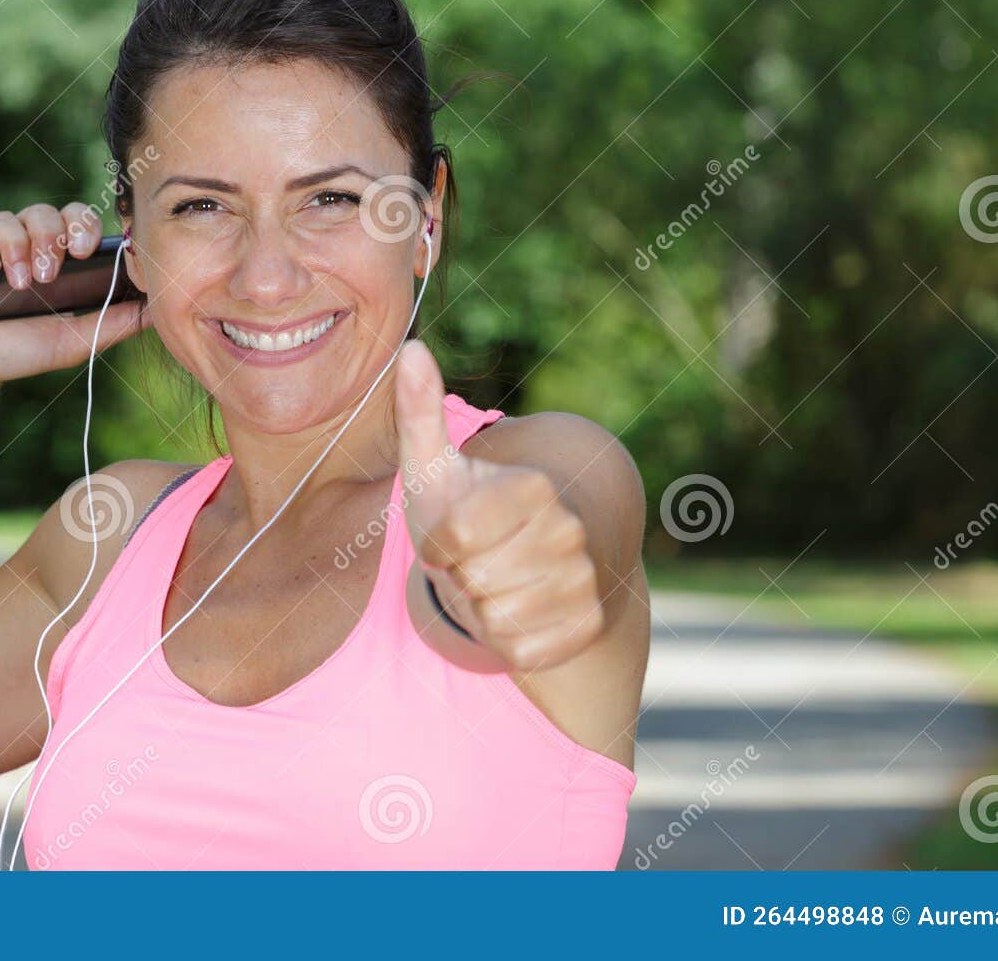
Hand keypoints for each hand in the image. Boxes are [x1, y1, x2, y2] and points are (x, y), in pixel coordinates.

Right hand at [0, 203, 148, 387]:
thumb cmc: (21, 350)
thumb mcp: (75, 340)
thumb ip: (115, 322)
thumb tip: (158, 308)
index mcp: (53, 251)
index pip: (74, 218)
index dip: (83, 226)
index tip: (87, 253)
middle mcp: (19, 237)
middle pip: (42, 213)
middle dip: (51, 238)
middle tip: (50, 274)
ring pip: (4, 220)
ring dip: (16, 247)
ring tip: (19, 283)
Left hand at [394, 340, 605, 670]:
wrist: (545, 551)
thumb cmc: (476, 505)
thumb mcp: (438, 463)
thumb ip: (419, 409)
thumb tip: (410, 348)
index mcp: (533, 487)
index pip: (452, 538)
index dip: (435, 543)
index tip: (448, 533)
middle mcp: (569, 530)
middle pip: (474, 581)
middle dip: (459, 576)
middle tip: (475, 558)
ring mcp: (585, 580)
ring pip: (497, 618)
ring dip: (481, 608)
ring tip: (494, 581)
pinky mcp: (587, 624)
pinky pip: (520, 651)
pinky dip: (506, 639)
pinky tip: (515, 609)